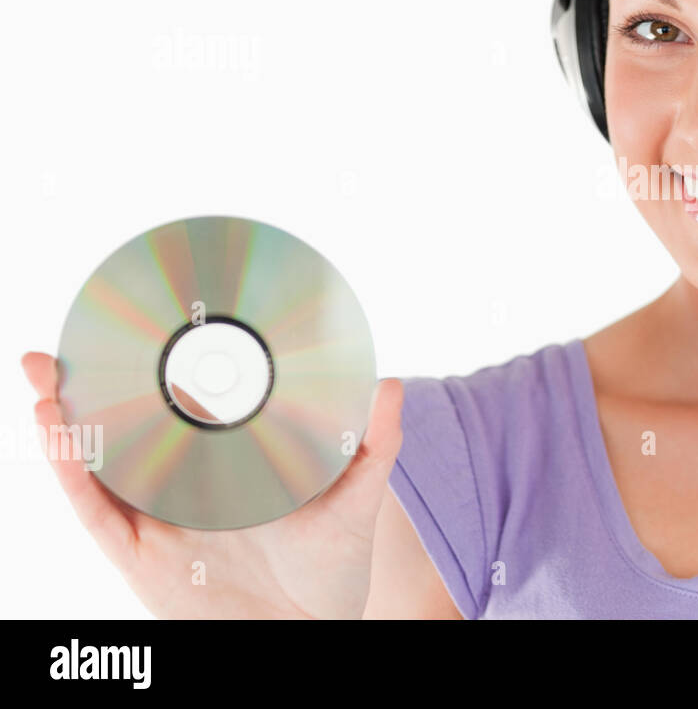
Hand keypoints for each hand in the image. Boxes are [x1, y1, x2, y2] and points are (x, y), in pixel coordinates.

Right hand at [21, 351, 403, 618]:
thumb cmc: (328, 571)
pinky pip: (97, 510)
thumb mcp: (355, 496)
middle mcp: (182, 492)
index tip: (135, 327)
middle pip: (122, 431)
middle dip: (88, 387)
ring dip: (65, 419)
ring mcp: (158, 522)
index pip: (179, 413)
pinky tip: (60, 432)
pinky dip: (73, 472)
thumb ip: (374, 441)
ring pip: (97, 464)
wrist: (311, 633)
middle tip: (64, 345)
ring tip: (45, 374)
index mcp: (224, 471)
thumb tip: (390, 383)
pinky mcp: (141, 555)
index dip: (151, 374)